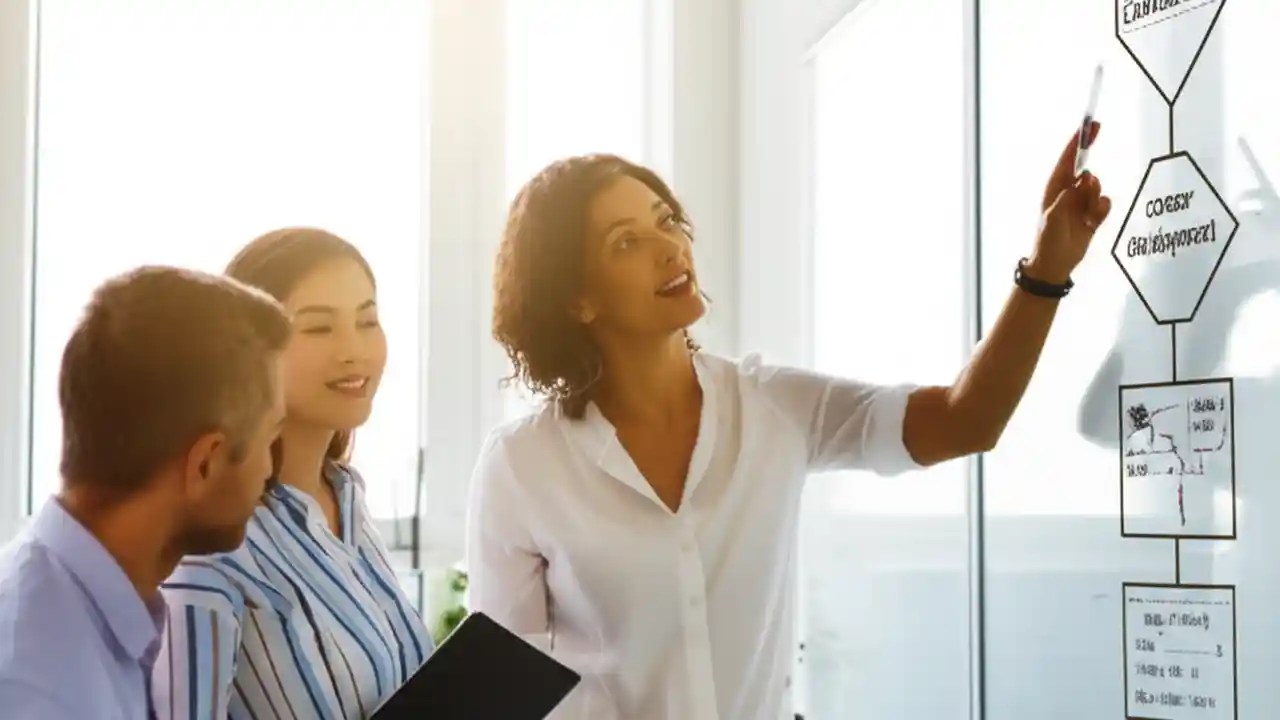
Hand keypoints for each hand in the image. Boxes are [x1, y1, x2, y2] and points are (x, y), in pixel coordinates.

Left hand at [1026, 121, 1112, 283]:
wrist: (1056, 264)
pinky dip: (1101, 211)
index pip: (1068, 159)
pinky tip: (1091, 222)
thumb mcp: (1053, 217)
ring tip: (1084, 216)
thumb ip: (1068, 197)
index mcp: (1055, 188)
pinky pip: (1105, 203)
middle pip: (1086, 169)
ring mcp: (1081, 203)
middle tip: (1094, 152)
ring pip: (1098, 188)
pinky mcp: (1093, 215)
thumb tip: (1083, 179)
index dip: (1078, 141)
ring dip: (1094, 198)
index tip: (1089, 125)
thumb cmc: (1048, 240)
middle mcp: (1069, 192)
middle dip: (1090, 166)